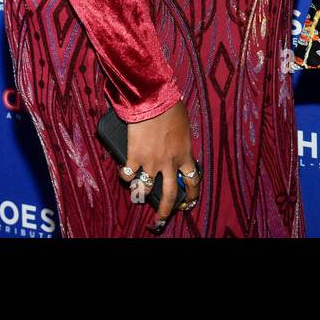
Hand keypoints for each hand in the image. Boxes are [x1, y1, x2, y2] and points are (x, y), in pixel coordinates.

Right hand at [121, 100, 199, 231]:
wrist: (153, 100)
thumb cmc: (170, 107)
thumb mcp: (183, 125)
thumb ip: (181, 140)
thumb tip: (178, 145)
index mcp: (185, 154)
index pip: (193, 180)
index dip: (191, 194)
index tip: (189, 201)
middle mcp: (169, 163)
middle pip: (169, 195)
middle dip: (164, 211)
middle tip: (160, 219)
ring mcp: (151, 162)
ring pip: (146, 189)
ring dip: (141, 192)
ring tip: (138, 191)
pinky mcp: (134, 157)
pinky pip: (128, 175)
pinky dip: (126, 176)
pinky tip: (125, 173)